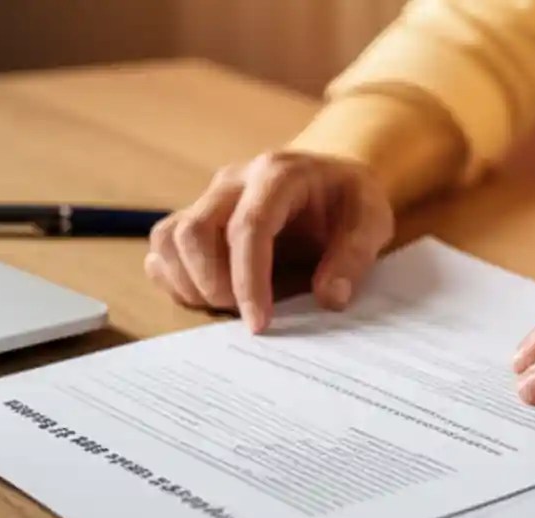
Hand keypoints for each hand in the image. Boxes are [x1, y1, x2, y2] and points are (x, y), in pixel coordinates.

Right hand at [144, 151, 393, 332]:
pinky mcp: (194, 218)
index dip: (248, 281)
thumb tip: (330, 298)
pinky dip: (176, 281)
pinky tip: (209, 296)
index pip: (248, 227)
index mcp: (277, 175)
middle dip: (212, 285)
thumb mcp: (372, 221)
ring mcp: (207, 199)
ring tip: (227, 306)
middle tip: (244, 315)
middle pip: (192, 231)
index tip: (259, 324)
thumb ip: (354, 257)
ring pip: (167, 240)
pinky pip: (163, 251)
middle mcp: (233, 182)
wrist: (328, 181)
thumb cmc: (347, 202)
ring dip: (189, 285)